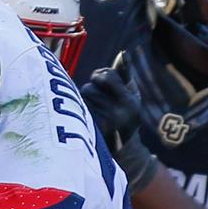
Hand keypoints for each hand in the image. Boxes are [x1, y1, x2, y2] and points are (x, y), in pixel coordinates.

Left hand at [81, 66, 158, 191]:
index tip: (100, 80)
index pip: (106, 75)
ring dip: (85, 100)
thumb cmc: (126, 119)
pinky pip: (76, 106)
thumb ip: (125, 77)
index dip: (101, 76)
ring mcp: (104, 121)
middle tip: (100, 99)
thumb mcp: (132, 99)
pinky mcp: (90, 128)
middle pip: (92, 85)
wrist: (124, 154)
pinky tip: (86, 119)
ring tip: (95, 112)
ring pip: (82, 96)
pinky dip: (78, 110)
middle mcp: (119, 111)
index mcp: (131, 102)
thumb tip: (123, 54)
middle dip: (92, 88)